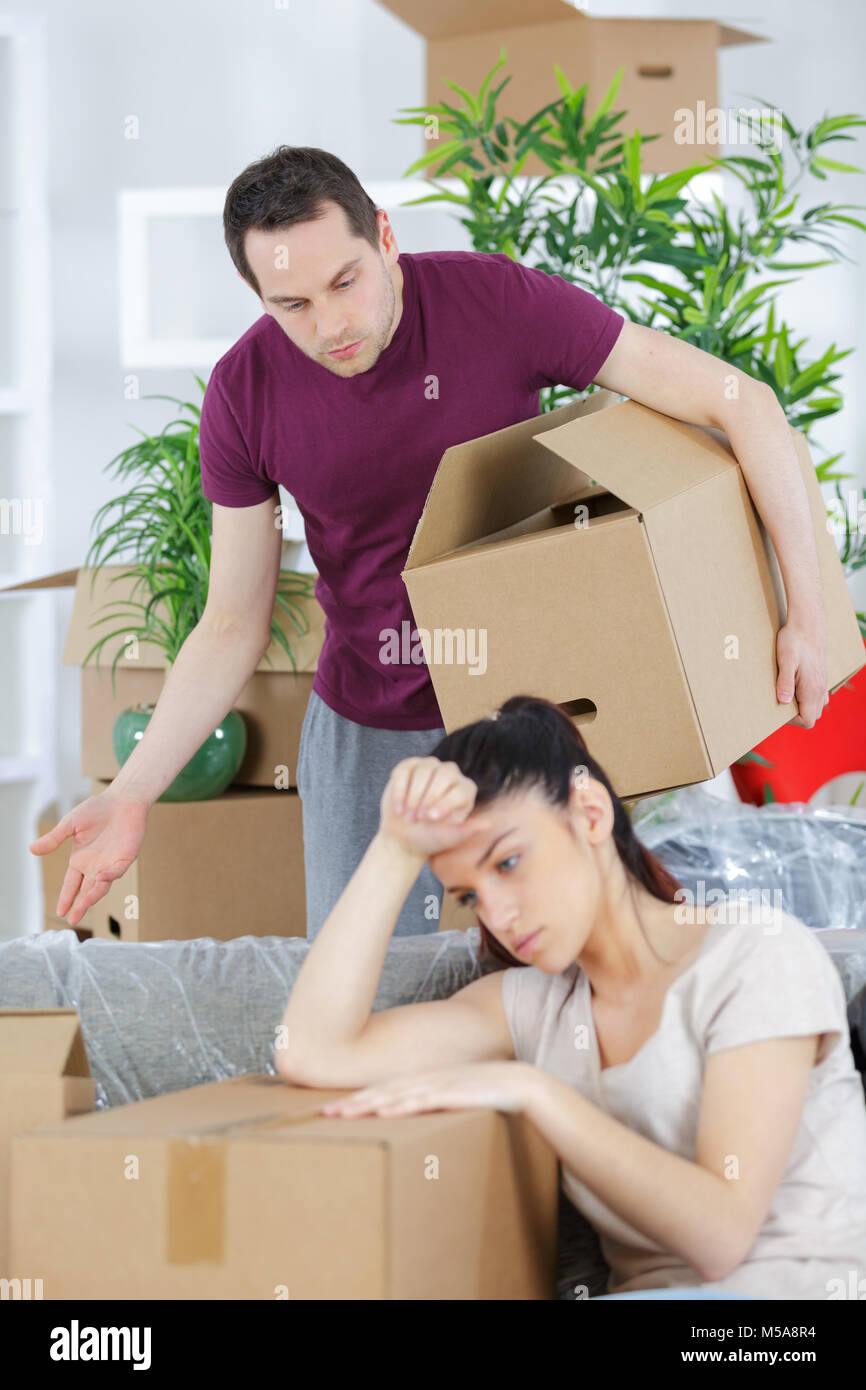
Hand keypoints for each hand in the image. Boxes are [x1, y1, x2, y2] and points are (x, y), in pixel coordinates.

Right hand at [29, 788, 149, 926]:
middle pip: (86, 891)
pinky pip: (117, 871)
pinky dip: (110, 876)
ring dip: (93, 896)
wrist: (122, 799)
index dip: (66, 898)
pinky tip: (102, 878)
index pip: (71, 884)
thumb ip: (54, 839)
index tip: (59, 912)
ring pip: (101, 885)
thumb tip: (32, 849)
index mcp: (80, 860)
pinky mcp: (126, 858)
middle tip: (72, 919)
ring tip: (83, 905)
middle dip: (79, 905)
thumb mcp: (70, 824)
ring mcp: (111, 863)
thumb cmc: (97, 809)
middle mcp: (95, 866)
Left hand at [319, 1061, 535, 1117]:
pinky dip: (403, 1105)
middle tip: (326, 1114)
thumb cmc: (498, 1102)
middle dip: (356, 1102)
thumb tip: (423, 1123)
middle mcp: (434, 1079)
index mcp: (433, 1081)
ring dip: (370, 1104)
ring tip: (344, 1114)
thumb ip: (443, 1107)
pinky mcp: (460, 1094)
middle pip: (387, 1090)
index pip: (390, 1089)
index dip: (363, 1098)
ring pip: (400, 1094)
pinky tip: (385, 1111)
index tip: (338, 1108)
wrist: (533, 1091)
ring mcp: (446, 1085)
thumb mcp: (464, 1103)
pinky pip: (426, 1100)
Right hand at [378, 755, 495, 858]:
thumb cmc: (432, 837)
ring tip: (408, 815)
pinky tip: (399, 807)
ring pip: (424, 771)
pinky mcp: (409, 766)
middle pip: (444, 774)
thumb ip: (468, 830)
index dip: (444, 803)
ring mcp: (430, 767)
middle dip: (428, 797)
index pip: (459, 789)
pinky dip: (400, 790)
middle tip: (418, 818)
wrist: (405, 836)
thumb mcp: (451, 837)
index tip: (430, 819)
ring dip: (413, 796)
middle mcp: (451, 774)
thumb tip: (488, 824)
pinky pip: (405, 771)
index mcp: (465, 790)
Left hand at [776, 617, 828, 728]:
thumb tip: (783, 701)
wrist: (808, 623)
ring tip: (786, 695)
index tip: (778, 710)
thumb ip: (785, 682)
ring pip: (816, 706)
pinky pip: (817, 695)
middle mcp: (821, 689)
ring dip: (802, 706)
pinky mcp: (820, 676)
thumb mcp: (786, 660)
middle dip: (796, 715)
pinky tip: (794, 686)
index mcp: (813, 689)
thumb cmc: (795, 640)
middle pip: (812, 716)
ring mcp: (822, 682)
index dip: (792, 721)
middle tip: (780, 702)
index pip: (808, 720)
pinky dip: (807, 697)